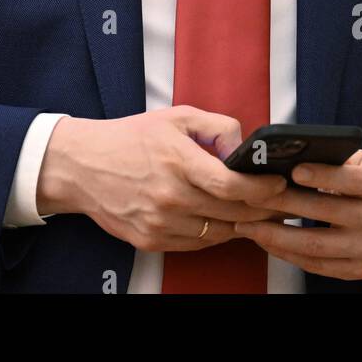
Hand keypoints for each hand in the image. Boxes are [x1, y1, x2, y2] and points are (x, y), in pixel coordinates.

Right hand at [36, 106, 287, 251]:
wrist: (81, 166)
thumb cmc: (129, 138)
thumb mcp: (175, 117)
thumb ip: (216, 126)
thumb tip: (244, 148)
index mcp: (177, 161)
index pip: (232, 186)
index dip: (263, 189)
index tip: (279, 184)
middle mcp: (170, 196)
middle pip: (232, 214)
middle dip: (262, 208)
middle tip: (280, 202)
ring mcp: (160, 223)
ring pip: (218, 233)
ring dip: (240, 223)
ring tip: (253, 210)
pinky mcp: (151, 240)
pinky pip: (197, 244)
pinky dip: (213, 233)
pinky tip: (220, 219)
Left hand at [232, 149, 361, 279]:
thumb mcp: (358, 162)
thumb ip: (333, 156)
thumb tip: (290, 153)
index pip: (349, 180)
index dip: (321, 175)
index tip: (293, 170)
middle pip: (324, 213)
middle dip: (283, 203)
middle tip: (251, 196)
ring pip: (314, 246)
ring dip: (275, 236)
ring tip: (247, 225)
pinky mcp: (357, 270)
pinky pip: (315, 265)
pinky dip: (286, 254)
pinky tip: (265, 241)